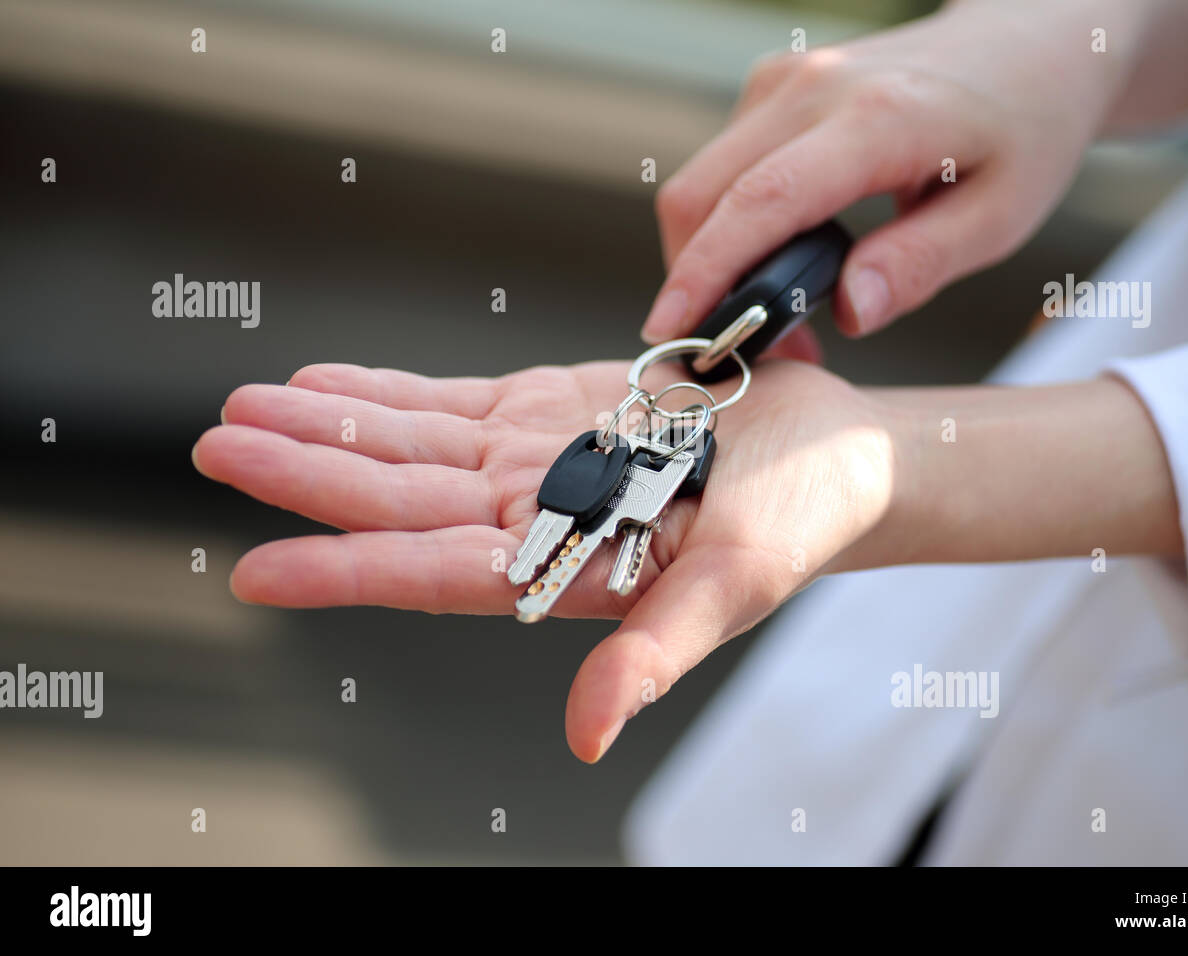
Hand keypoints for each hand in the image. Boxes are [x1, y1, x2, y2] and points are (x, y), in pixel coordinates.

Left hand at [193, 361, 903, 760]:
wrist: (833, 450)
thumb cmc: (801, 519)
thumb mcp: (738, 583)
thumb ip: (656, 655)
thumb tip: (588, 738)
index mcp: (564, 573)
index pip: (433, 574)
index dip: (346, 571)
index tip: (255, 569)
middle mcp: (531, 520)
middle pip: (399, 499)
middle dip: (308, 475)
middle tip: (216, 448)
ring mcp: (531, 462)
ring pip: (410, 444)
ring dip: (328, 427)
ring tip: (244, 406)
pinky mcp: (548, 409)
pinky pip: (450, 401)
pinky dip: (387, 392)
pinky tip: (326, 383)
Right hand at [641, 0, 1142, 343]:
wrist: (1028, 43)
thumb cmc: (1025, 128)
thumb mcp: (1001, 214)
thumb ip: (922, 264)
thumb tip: (849, 312)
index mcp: (878, 119)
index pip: (761, 201)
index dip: (706, 272)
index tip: (675, 331)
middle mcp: (814, 88)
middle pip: (701, 194)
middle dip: (696, 284)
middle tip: (744, 353)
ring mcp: (786, 82)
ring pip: (700, 185)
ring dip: (712, 262)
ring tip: (776, 322)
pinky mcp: (773, 89)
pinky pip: (721, 170)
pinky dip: (727, 229)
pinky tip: (776, 267)